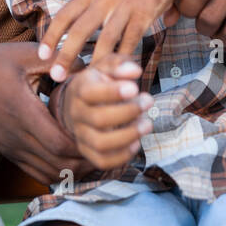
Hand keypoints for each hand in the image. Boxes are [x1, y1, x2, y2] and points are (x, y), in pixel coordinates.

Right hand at [0, 41, 91, 186]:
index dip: (85, 146)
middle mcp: (16, 136)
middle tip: (108, 149)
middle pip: (58, 164)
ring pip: (48, 172)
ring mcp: (11, 146)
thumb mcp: (25, 54)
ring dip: (73, 170)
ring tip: (95, 155)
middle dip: (86, 161)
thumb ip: (59, 61)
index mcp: (23, 112)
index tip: (105, 135)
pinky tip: (72, 160)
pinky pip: (35, 171)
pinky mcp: (7, 150)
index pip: (60, 144)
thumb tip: (92, 67)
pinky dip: (57, 172)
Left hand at [39, 0, 199, 80]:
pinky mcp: (143, 15)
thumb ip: (93, 4)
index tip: (42, 54)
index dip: (51, 36)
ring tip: (89, 80)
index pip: (64, 15)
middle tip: (56, 76)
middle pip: (79, 31)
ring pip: (105, 40)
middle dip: (66, 55)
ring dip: (96, 63)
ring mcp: (123, 8)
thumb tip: (80, 24)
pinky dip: (123, 59)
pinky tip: (118, 72)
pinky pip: (130, 41)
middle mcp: (103, 0)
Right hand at [59, 54, 154, 170]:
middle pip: (98, 119)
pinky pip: (102, 161)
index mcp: (80, 89)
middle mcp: (77, 113)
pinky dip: (122, 156)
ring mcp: (81, 134)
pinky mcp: (87, 151)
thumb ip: (120, 65)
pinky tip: (136, 142)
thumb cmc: (99, 82)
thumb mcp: (107, 67)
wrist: (79, 103)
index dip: (113, 92)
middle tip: (149, 101)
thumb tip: (134, 71)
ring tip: (147, 124)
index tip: (135, 88)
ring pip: (100, 143)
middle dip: (129, 112)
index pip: (90, 93)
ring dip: (129, 135)